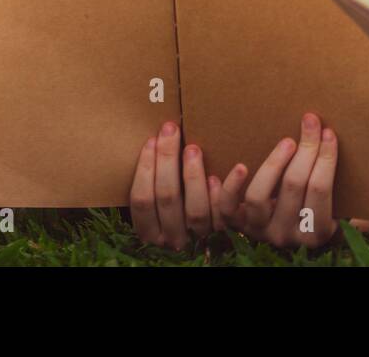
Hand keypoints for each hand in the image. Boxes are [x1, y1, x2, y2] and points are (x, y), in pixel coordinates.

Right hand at [129, 120, 234, 248]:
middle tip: (171, 130)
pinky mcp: (222, 233)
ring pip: (195, 210)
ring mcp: (198, 238)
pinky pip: (222, 214)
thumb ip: (153, 181)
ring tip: (193, 149)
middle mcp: (171, 238)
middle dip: (167, 160)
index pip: (141, 200)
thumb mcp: (156, 202)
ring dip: (193, 176)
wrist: (209, 238)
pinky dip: (221, 193)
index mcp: (149, 231)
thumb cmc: (174, 206)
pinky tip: (226, 173)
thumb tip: (153, 140)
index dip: (145, 169)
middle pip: (167, 198)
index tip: (151, 140)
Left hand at [219, 112, 339, 249]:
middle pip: (294, 187)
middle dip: (305, 149)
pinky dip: (229, 187)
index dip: (326, 158)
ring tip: (285, 140)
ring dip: (271, 163)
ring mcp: (260, 231)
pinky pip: (226, 209)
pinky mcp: (236, 224)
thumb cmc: (327, 205)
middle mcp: (288, 236)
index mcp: (319, 231)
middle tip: (311, 121)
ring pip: (260, 196)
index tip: (329, 131)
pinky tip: (238, 163)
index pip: (321, 190)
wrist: (294, 230)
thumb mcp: (352, 198)